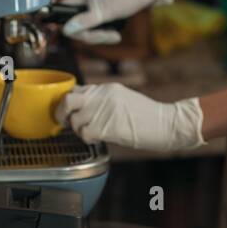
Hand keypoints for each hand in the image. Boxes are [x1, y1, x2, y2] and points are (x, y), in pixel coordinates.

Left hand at [56, 83, 204, 151]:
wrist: (166, 123)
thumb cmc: (147, 116)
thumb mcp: (123, 100)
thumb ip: (102, 101)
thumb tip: (82, 108)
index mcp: (107, 88)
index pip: (76, 89)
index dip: (68, 101)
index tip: (67, 111)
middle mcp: (103, 96)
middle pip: (68, 100)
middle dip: (61, 112)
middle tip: (64, 121)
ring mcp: (104, 110)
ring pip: (75, 121)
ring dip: (79, 130)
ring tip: (91, 133)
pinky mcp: (107, 126)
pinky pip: (84, 134)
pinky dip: (87, 139)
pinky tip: (97, 138)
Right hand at [60, 0, 173, 44]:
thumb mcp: (104, 12)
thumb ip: (84, 21)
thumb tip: (66, 29)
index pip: (63, 15)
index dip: (74, 29)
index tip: (88, 36)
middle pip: (76, 24)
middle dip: (92, 35)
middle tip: (108, 36)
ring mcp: (92, 2)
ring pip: (87, 26)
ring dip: (100, 35)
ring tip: (114, 36)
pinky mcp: (101, 7)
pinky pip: (96, 23)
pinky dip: (104, 30)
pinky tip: (114, 32)